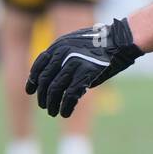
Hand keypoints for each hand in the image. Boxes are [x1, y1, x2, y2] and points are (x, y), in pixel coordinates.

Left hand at [25, 16, 143, 117]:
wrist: (121, 40)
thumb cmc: (102, 43)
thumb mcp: (77, 44)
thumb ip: (65, 58)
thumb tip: (58, 79)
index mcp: (59, 45)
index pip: (40, 64)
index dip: (33, 80)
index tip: (31, 90)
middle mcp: (63, 53)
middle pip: (46, 79)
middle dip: (42, 95)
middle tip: (43, 105)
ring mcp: (73, 64)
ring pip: (55, 89)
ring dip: (52, 103)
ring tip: (52, 112)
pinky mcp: (85, 74)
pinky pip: (70, 95)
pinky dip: (66, 107)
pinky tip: (65, 113)